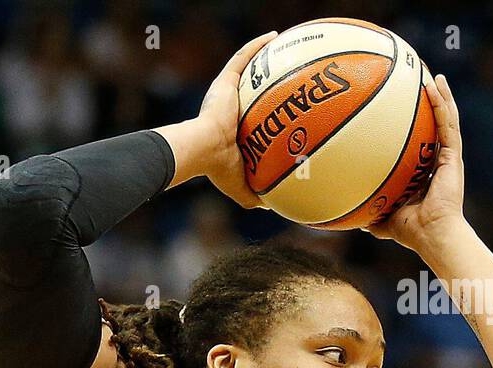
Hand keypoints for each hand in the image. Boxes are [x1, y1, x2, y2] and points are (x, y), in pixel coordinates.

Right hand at [195, 31, 276, 207]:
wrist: (203, 149)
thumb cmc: (219, 168)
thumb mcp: (240, 185)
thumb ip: (255, 195)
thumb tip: (272, 207)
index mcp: (231, 131)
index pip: (251, 118)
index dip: (264, 113)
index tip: (281, 111)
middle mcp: (228, 109)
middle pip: (251, 90)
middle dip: (267, 82)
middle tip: (289, 78)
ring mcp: (226, 93)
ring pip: (247, 69)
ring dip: (263, 57)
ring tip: (285, 49)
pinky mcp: (225, 82)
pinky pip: (243, 57)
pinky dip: (258, 46)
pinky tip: (274, 36)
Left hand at [365, 73, 466, 253]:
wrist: (431, 235)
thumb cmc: (409, 231)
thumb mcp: (381, 218)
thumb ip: (367, 213)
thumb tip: (346, 214)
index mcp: (424, 170)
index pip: (418, 140)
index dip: (412, 123)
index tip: (400, 106)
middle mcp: (438, 159)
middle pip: (432, 122)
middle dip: (426, 100)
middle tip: (415, 78)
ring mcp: (448, 156)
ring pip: (444, 117)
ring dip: (438, 93)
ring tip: (428, 71)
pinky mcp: (454, 156)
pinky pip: (447, 123)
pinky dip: (442, 103)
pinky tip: (434, 84)